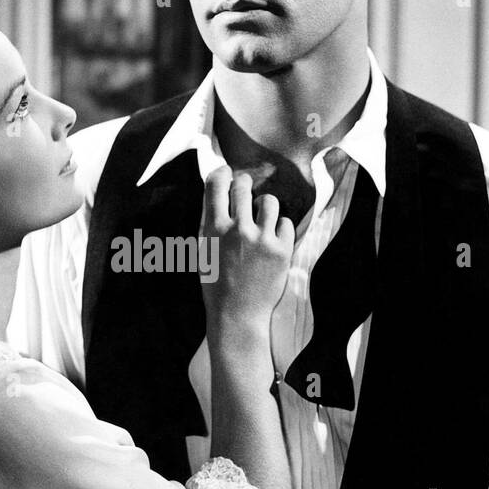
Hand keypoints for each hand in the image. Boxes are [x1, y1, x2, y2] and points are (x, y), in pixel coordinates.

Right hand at [200, 165, 293, 334]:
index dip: (223, 174)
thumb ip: (209, 221)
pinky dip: (279, 229)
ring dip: (264, 207)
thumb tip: (215, 192)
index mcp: (214, 228)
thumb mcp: (203, 250)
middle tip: (244, 192)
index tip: (227, 176)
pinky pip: (285, 223)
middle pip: (244, 185)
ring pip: (269, 201)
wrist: (237, 314)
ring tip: (261, 219)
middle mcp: (238, 229)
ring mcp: (262, 239)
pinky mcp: (282, 249)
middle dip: (244, 185)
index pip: (217, 183)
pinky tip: (271, 241)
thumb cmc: (216, 284)